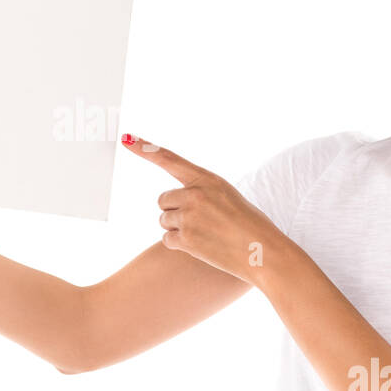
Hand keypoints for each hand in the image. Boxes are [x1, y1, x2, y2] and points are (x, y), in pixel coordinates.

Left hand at [121, 133, 289, 282]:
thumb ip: (203, 193)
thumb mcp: (229, 197)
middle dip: (174, 211)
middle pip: (162, 200)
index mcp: (208, 179)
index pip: (170, 159)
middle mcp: (196, 194)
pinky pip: (167, 239)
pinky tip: (201, 246)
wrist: (264, 252)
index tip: (126, 138)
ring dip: (177, 229)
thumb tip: (176, 201)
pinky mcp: (186, 239)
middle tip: (198, 221)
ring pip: (164, 220)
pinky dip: (179, 245)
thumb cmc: (251, 225)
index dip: (145, 148)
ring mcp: (189, 216)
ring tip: (205, 234)